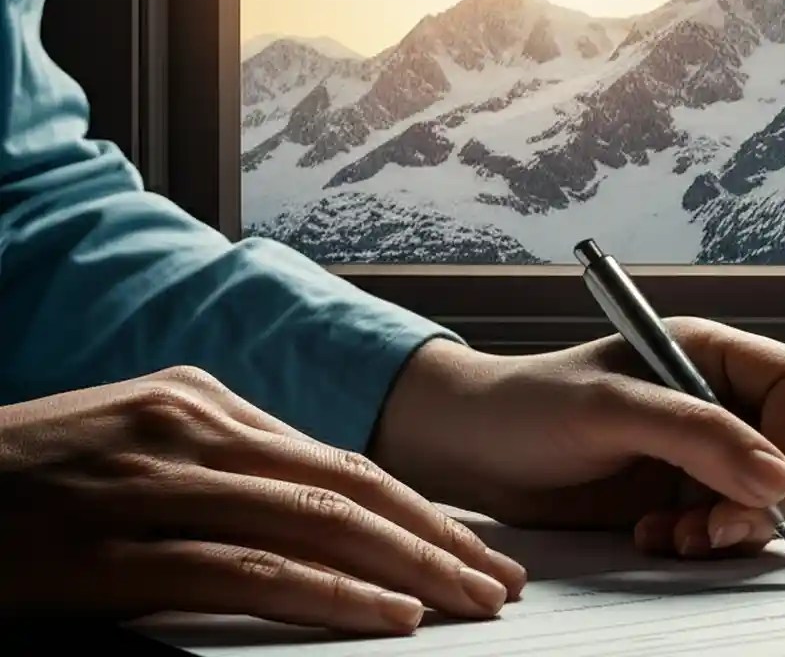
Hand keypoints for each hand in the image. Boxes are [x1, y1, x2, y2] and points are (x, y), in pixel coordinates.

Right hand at [0, 367, 525, 635]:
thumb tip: (319, 513)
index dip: (419, 510)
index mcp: (205, 403)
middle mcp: (192, 429)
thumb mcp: (140, 450)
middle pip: (349, 486)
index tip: (473, 548)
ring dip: (408, 567)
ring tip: (471, 603)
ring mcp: (152, 484)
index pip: (342, 460)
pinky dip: (327, 595)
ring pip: (315, 521)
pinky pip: (245, 572)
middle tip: (502, 581)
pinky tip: (384, 617)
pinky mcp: (110, 549)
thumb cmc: (30, 482)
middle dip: (438, 537)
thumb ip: (228, 470)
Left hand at [373, 318, 784, 558]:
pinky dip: (703, 542)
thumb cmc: (530, 406)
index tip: (766, 481)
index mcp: (707, 354)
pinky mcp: (682, 494)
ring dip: (732, 527)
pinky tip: (652, 537)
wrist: (476, 449)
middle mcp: (716, 400)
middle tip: (713, 527)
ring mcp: (703, 451)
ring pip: (770, 497)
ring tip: (676, 538)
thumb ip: (696, 436)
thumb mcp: (610, 410)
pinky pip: (728, 525)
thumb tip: (779, 479)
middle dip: (766, 499)